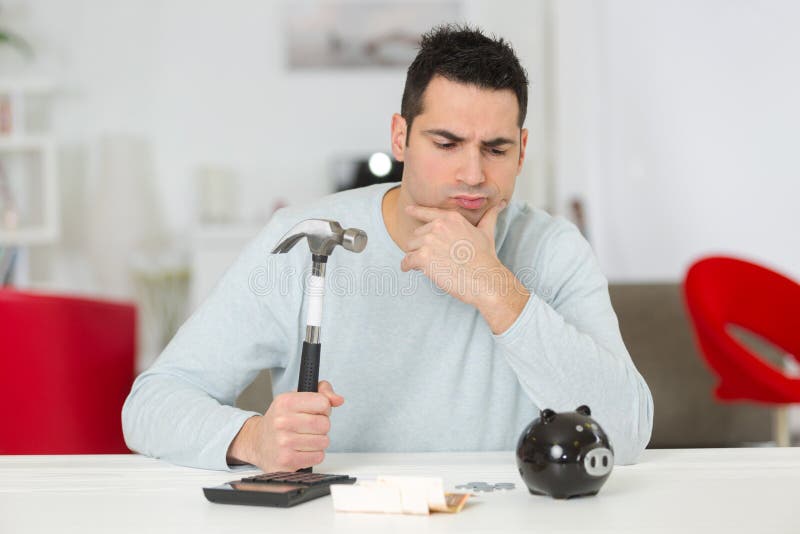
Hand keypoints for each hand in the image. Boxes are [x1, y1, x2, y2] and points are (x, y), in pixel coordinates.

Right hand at [227, 380, 343, 471]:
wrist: (258, 442)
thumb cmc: (281, 419)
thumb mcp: (296, 398)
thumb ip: (321, 392)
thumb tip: (338, 399)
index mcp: (285, 402)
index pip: (323, 403)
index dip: (324, 408)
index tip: (316, 411)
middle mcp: (282, 421)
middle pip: (324, 424)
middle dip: (322, 426)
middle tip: (309, 427)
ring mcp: (283, 442)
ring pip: (323, 441)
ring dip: (318, 441)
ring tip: (303, 439)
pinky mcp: (287, 461)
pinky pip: (318, 456)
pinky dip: (314, 455)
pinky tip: (301, 450)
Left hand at [401, 200, 508, 305]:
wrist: (484, 278)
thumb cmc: (485, 258)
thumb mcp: (487, 232)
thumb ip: (489, 217)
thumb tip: (500, 205)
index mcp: (451, 218)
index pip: (428, 212)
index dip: (416, 211)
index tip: (408, 210)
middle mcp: (438, 226)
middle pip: (418, 234)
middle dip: (422, 246)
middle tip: (437, 258)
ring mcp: (429, 241)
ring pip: (411, 247)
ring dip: (416, 256)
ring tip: (431, 265)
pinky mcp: (423, 257)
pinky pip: (407, 261)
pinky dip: (407, 266)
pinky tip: (412, 270)